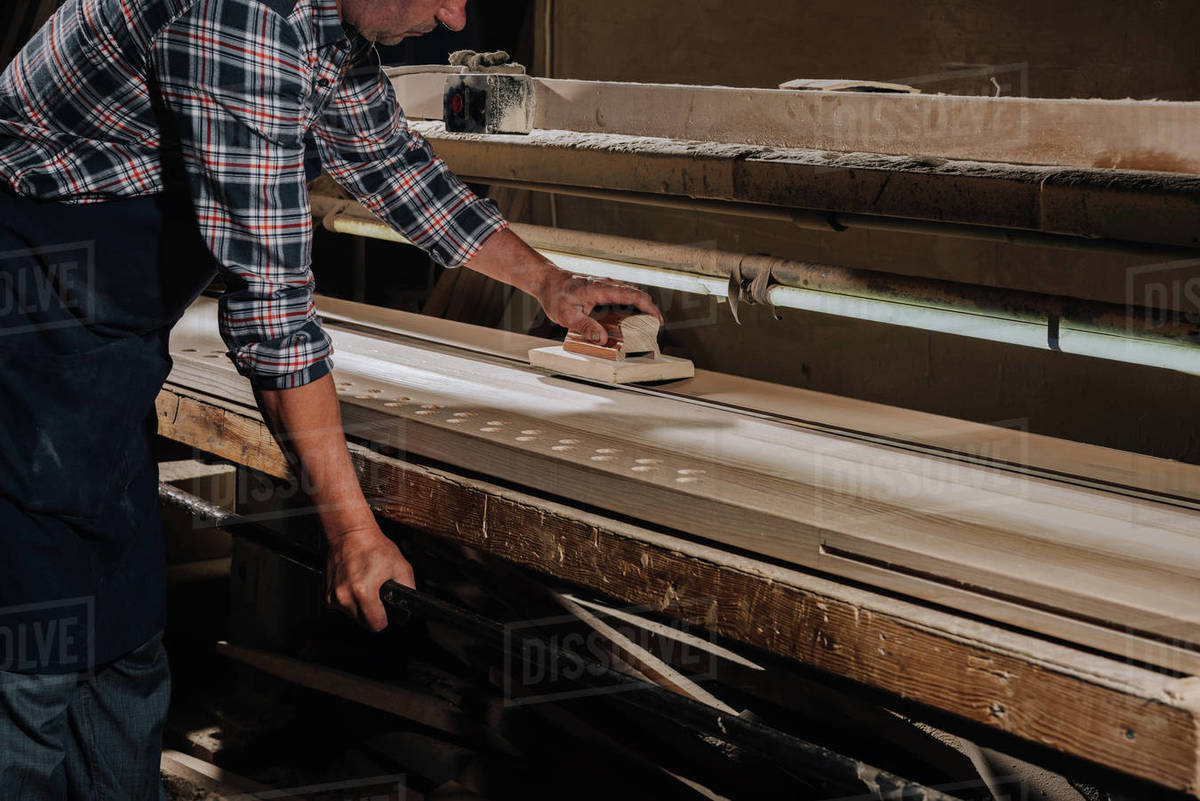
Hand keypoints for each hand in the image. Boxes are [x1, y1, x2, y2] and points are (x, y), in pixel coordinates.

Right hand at [325, 525, 415, 631]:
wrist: (351, 534)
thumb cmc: (374, 547)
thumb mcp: (401, 567)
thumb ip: (408, 590)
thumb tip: (407, 609)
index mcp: (363, 592)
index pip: (376, 625)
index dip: (385, 618)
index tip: (386, 610)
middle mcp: (345, 597)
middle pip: (363, 622)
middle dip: (373, 613)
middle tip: (377, 594)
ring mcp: (333, 596)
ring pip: (352, 615)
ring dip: (360, 607)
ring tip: (366, 586)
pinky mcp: (326, 594)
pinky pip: (342, 607)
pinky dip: (349, 601)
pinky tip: (355, 585)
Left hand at [534, 268, 662, 345]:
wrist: (548, 280)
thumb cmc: (555, 295)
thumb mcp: (566, 315)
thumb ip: (585, 327)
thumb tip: (601, 340)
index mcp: (600, 289)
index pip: (632, 295)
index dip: (648, 307)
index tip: (657, 320)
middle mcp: (607, 284)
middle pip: (637, 295)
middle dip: (649, 312)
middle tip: (653, 330)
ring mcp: (607, 286)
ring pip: (631, 296)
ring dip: (640, 311)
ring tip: (643, 329)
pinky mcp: (604, 290)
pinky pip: (623, 298)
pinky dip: (630, 309)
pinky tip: (628, 323)